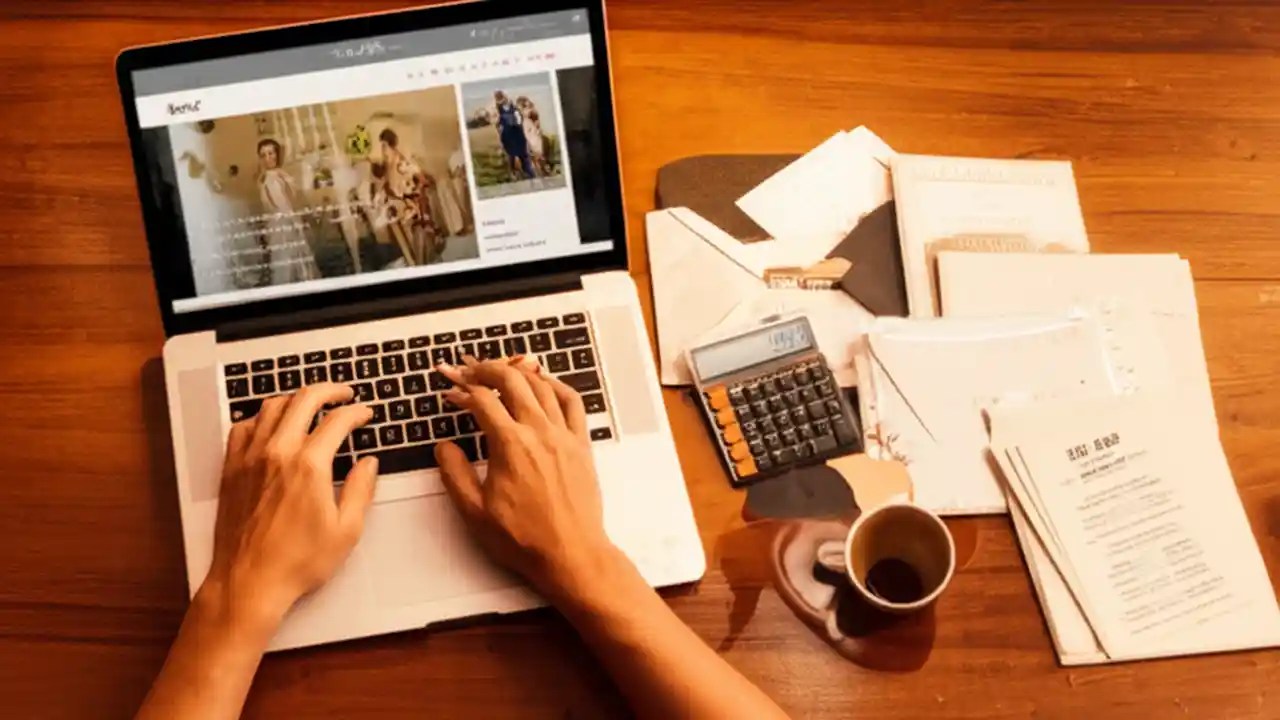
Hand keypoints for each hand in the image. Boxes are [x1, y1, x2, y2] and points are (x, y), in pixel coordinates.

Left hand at [203, 383, 378, 628]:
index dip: (357, 412)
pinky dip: (260, 418)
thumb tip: (368, 464)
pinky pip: (243, 427)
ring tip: (311, 404)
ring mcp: (250, 458)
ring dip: (296, 399)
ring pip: (272, 407)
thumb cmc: (296, 562)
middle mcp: (278, 453)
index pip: (338, 421)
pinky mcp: (232, 469)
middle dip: (329, 390)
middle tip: (343, 394)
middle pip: (304, 399)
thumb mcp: (346, 531)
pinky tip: (271, 425)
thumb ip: (361, 490)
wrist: (249, 582)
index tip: (365, 414)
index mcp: (309, 466)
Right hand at [435, 358, 621, 603]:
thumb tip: (444, 447)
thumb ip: (454, 473)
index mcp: (510, 446)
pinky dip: (557, 385)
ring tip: (501, 369)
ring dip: (519, 372)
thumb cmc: (525, 539)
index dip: (461, 390)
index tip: (451, 391)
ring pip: (542, 386)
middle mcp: (539, 433)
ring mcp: (564, 436)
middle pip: (512, 381)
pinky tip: (545, 382)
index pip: (482, 401)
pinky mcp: (582, 445)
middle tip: (470, 369)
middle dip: (487, 369)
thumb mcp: (474, 511)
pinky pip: (572, 402)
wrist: (570, 554)